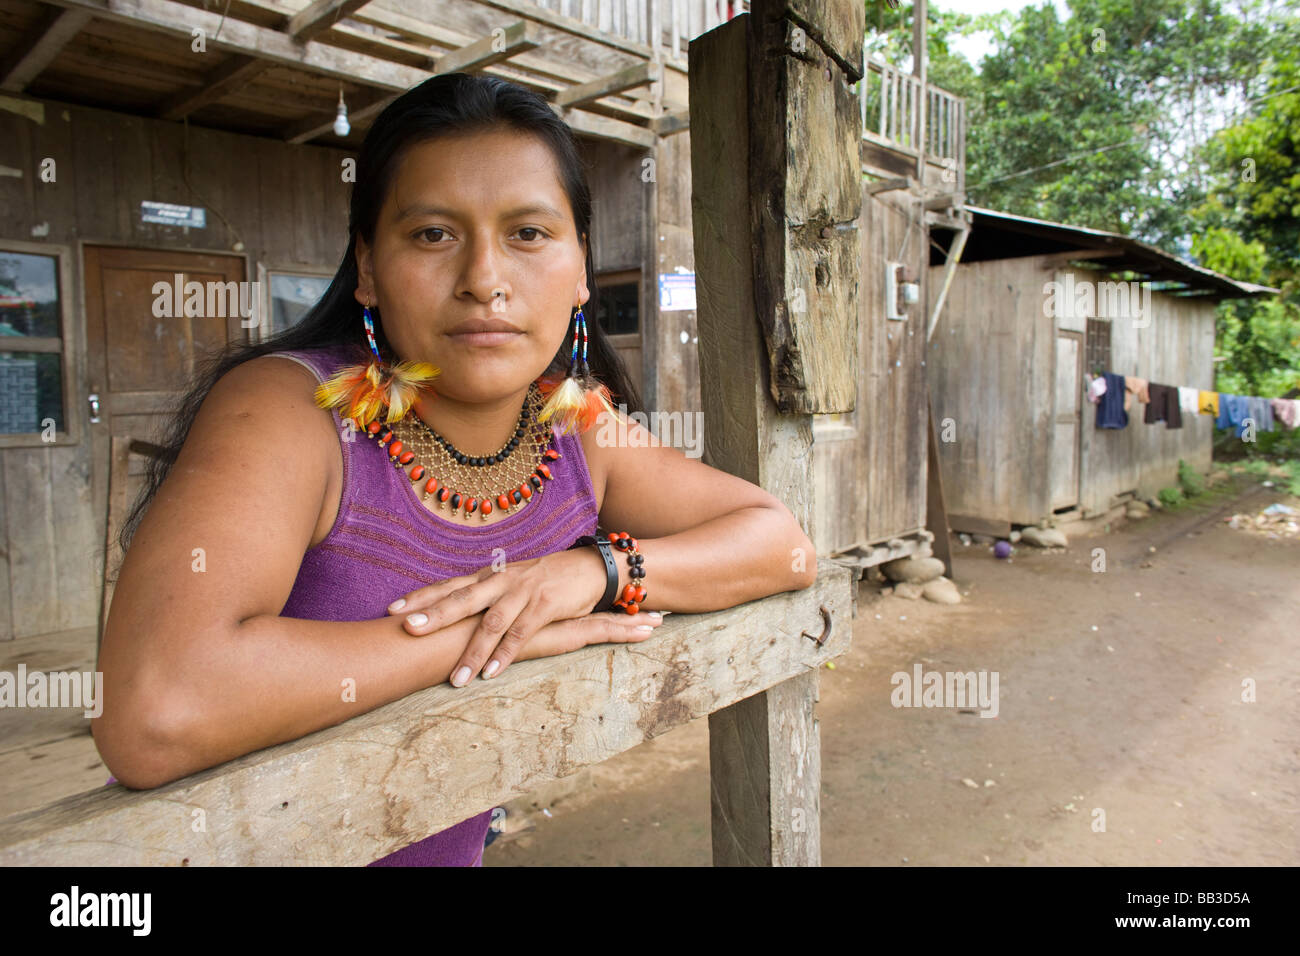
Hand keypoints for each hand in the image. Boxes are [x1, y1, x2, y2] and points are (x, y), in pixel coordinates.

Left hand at [387, 547, 641, 684]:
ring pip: (491, 622)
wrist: (588, 568)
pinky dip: (506, 654)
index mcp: (488, 577)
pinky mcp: (545, 604)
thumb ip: (483, 598)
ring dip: (472, 652)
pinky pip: (521, 632)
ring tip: (456, 678)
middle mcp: (500, 581)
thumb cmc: (544, 581)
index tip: (392, 611)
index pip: (449, 586)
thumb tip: (448, 616)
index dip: (421, 597)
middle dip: (435, 614)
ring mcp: (522, 591)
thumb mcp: (509, 584)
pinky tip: (492, 672)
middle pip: (462, 598)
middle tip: (409, 629)